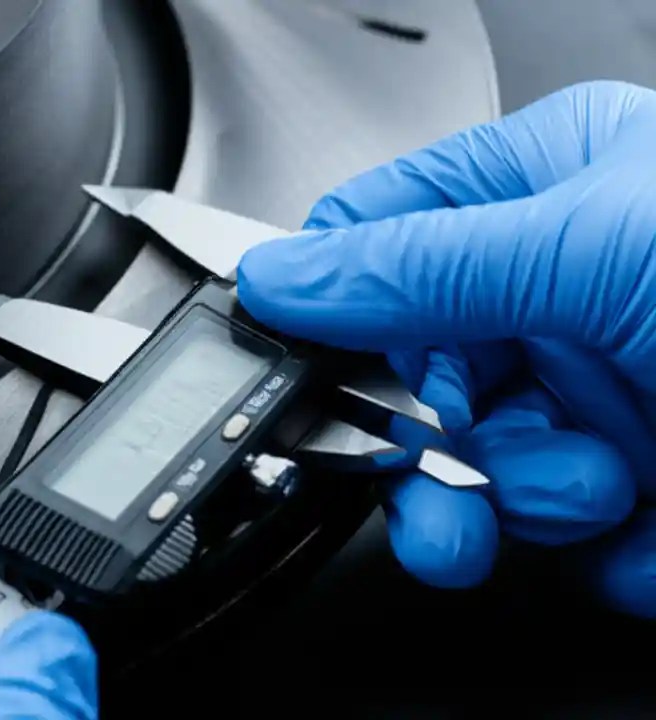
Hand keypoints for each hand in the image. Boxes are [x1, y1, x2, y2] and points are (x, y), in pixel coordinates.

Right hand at [236, 80, 655, 616]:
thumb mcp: (588, 247)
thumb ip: (415, 268)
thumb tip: (274, 278)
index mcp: (547, 193)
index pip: (375, 243)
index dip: (333, 319)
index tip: (312, 382)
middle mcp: (567, 292)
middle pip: (411, 381)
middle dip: (426, 447)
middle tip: (428, 473)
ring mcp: (605, 395)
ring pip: (478, 475)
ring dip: (524, 503)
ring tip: (595, 493)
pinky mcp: (646, 490)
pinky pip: (562, 542)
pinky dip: (604, 553)